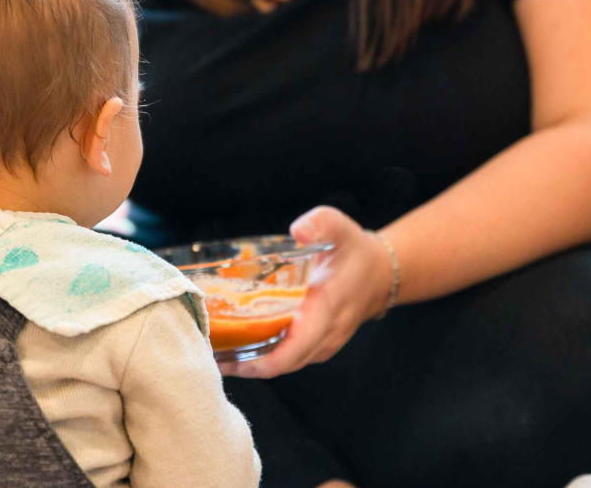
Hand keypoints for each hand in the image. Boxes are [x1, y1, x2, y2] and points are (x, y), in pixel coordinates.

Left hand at [220, 206, 391, 378]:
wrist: (380, 272)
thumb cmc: (354, 250)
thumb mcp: (339, 226)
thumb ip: (320, 224)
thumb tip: (298, 231)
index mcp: (328, 309)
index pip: (296, 349)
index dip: (263, 362)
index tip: (233, 361)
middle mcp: (326, 334)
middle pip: (283, 363)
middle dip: (246, 365)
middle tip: (209, 355)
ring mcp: (323, 343)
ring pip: (285, 363)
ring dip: (252, 363)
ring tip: (216, 355)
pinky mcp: (318, 344)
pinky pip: (290, 357)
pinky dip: (265, 356)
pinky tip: (239, 346)